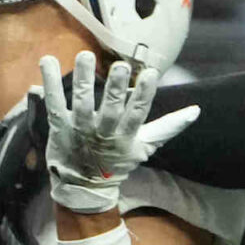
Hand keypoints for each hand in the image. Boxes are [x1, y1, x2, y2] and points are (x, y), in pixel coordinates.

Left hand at [38, 52, 201, 213]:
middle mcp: (103, 133)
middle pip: (110, 109)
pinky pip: (53, 103)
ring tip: (85, 56)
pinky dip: (49, 83)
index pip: (138, 114)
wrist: (83, 188)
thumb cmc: (117, 162)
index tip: (151, 73)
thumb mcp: (145, 147)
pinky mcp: (59, 127)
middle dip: (115, 88)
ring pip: (81, 103)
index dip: (144, 94)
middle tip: (120, 65)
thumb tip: (196, 110)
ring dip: (83, 79)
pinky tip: (48, 60)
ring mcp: (79, 130)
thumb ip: (169, 127)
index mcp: (126, 136)